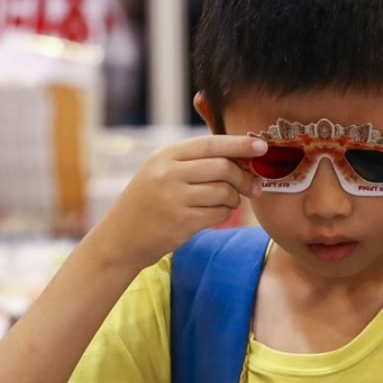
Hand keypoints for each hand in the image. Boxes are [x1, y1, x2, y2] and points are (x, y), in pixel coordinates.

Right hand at [94, 135, 265, 270]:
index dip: (240, 144)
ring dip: (234, 198)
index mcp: (164, 156)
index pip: (210, 144)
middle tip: (253, 186)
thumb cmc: (147, 203)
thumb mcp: (160, 172)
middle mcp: (168, 174)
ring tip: (229, 202)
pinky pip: (219, 214)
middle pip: (223, 167)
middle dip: (244, 177)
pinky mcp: (181, 223)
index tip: (262, 146)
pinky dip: (225, 214)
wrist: (120, 238)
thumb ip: (193, 161)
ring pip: (224, 192)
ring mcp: (174, 198)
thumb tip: (240, 153)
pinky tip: (215, 214)